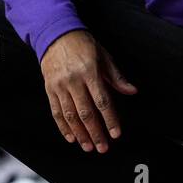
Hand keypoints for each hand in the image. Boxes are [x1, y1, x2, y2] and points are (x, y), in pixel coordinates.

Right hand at [40, 30, 136, 151]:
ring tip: (88, 147)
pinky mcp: (49, 88)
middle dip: (95, 133)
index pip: (102, 101)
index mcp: (89, 72)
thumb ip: (116, 76)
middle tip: (103, 148)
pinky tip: (71, 138)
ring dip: (80, 134)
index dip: (110, 120)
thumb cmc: (83, 44)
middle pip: (86, 113)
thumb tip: (132, 91)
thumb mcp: (103, 56)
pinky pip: (56, 111)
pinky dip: (63, 127)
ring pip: (70, 115)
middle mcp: (73, 81)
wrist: (55, 34)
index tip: (116, 134)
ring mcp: (59, 86)